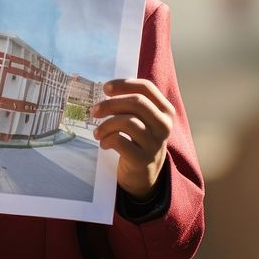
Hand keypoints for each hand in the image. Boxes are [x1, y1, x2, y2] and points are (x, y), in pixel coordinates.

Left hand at [90, 78, 174, 199]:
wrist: (144, 174)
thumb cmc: (138, 140)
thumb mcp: (142, 119)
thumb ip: (132, 103)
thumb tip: (108, 88)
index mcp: (165, 110)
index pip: (146, 88)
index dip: (124, 84)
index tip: (105, 88)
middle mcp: (164, 125)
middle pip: (137, 103)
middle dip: (110, 104)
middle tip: (94, 111)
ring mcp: (155, 143)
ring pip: (127, 122)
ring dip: (106, 125)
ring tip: (97, 132)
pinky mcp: (143, 159)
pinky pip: (120, 141)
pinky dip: (107, 140)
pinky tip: (104, 144)